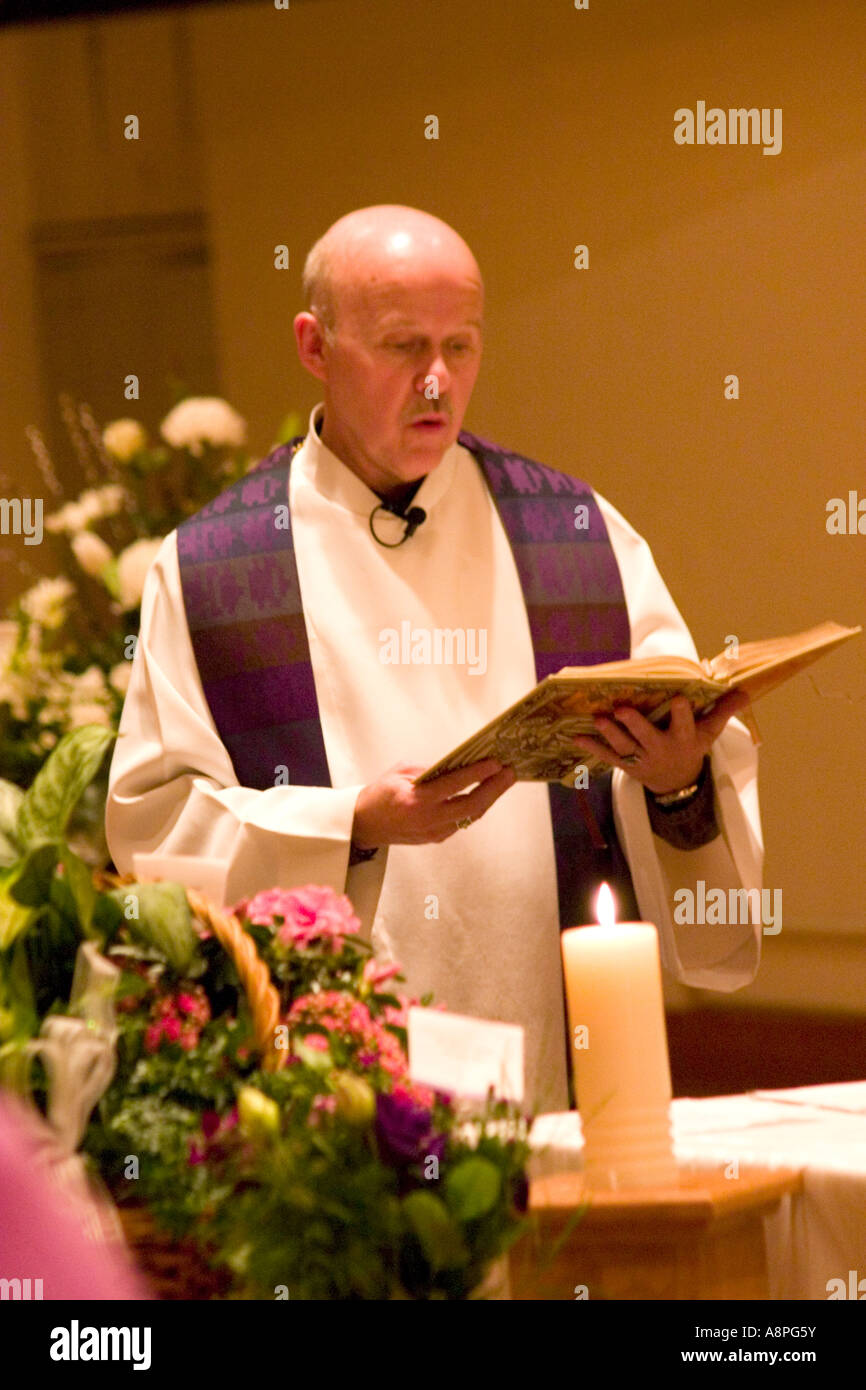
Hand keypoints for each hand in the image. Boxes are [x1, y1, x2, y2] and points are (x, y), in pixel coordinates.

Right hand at [351, 759, 516, 848]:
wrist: (364, 825)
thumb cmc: (381, 793)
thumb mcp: (401, 772)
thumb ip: (430, 769)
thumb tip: (460, 764)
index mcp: (416, 800)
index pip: (455, 785)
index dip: (479, 773)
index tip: (496, 762)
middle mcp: (428, 819)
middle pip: (472, 806)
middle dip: (495, 788)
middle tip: (510, 772)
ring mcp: (434, 832)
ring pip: (471, 815)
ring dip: (489, 797)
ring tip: (503, 780)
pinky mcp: (437, 838)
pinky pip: (462, 821)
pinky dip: (476, 806)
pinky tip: (485, 792)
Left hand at [572, 690, 751, 795]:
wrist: (676, 783)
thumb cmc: (692, 747)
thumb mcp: (710, 732)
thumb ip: (724, 710)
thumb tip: (745, 690)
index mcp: (684, 739)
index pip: (685, 724)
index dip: (682, 712)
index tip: (679, 697)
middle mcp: (662, 750)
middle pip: (648, 737)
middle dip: (635, 724)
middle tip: (623, 709)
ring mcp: (642, 759)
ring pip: (625, 746)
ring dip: (610, 733)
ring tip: (599, 718)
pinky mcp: (626, 764)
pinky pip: (607, 756)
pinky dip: (592, 746)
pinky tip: (576, 736)